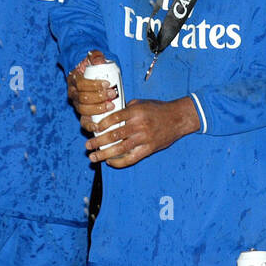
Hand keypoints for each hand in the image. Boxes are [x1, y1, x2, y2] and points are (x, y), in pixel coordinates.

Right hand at [67, 50, 117, 127]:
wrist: (92, 76)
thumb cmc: (94, 68)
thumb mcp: (95, 58)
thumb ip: (96, 56)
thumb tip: (99, 60)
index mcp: (74, 79)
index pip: (81, 84)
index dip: (94, 85)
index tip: (107, 83)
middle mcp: (73, 93)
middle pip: (82, 98)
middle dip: (99, 98)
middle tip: (112, 94)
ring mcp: (77, 104)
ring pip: (83, 110)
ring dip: (98, 109)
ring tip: (111, 105)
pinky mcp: (83, 114)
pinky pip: (83, 122)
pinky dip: (90, 126)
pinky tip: (99, 126)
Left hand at [86, 97, 200, 168]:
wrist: (178, 118)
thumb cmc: (158, 109)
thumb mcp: (141, 103)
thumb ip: (126, 109)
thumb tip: (109, 115)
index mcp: (135, 112)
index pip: (113, 118)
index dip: (100, 125)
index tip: (92, 130)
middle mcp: (139, 125)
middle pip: (113, 135)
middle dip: (97, 142)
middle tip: (87, 146)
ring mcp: (144, 138)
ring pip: (120, 148)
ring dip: (104, 154)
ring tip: (93, 157)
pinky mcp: (149, 149)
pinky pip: (131, 158)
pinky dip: (119, 162)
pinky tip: (110, 162)